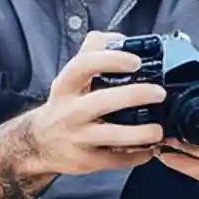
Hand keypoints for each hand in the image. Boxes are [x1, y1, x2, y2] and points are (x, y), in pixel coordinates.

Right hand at [27, 31, 167, 176]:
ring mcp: (77, 137)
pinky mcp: (86, 161)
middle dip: (136, 95)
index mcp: (66, 86)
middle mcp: (69, 111)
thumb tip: (120, 37)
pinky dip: (138, 156)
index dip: (112, 60)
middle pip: (104, 101)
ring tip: (158, 130)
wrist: (39, 143)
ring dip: (142, 133)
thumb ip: (92, 52)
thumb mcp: (69, 78)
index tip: (136, 62)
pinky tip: (149, 149)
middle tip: (159, 93)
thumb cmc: (64, 104)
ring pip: (114, 136)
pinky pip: (117, 160)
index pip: (85, 65)